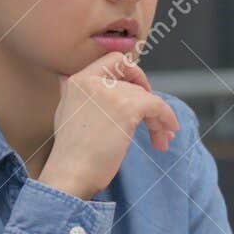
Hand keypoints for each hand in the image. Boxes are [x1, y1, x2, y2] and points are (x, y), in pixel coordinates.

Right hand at [39, 52, 180, 199]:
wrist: (71, 174)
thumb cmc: (70, 153)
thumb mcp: (65, 113)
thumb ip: (77, 94)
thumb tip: (73, 80)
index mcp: (77, 79)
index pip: (114, 60)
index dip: (133, 73)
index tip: (142, 92)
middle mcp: (92, 80)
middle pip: (135, 84)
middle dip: (148, 105)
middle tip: (156, 125)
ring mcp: (110, 92)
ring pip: (147, 97)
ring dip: (158, 119)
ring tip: (161, 139)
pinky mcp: (126, 108)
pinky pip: (157, 106)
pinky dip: (166, 118)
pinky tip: (167, 133)